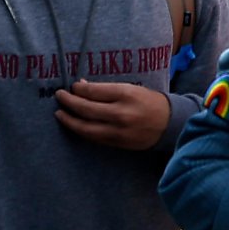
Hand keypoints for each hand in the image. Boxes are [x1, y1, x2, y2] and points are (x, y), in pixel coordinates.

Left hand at [55, 79, 172, 149]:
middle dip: (69, 102)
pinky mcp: (116, 143)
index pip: (94, 91)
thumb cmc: (150, 102)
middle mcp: (120, 113)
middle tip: (60, 96)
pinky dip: (81, 130)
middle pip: (86, 108)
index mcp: (126, 94)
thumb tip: (82, 86)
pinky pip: (92, 137)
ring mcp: (117, 130)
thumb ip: (108, 89)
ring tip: (59, 113)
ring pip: (85, 127)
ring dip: (69, 120)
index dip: (79, 89)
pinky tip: (74, 125)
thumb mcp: (132, 89)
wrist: (169, 124)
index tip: (72, 86)